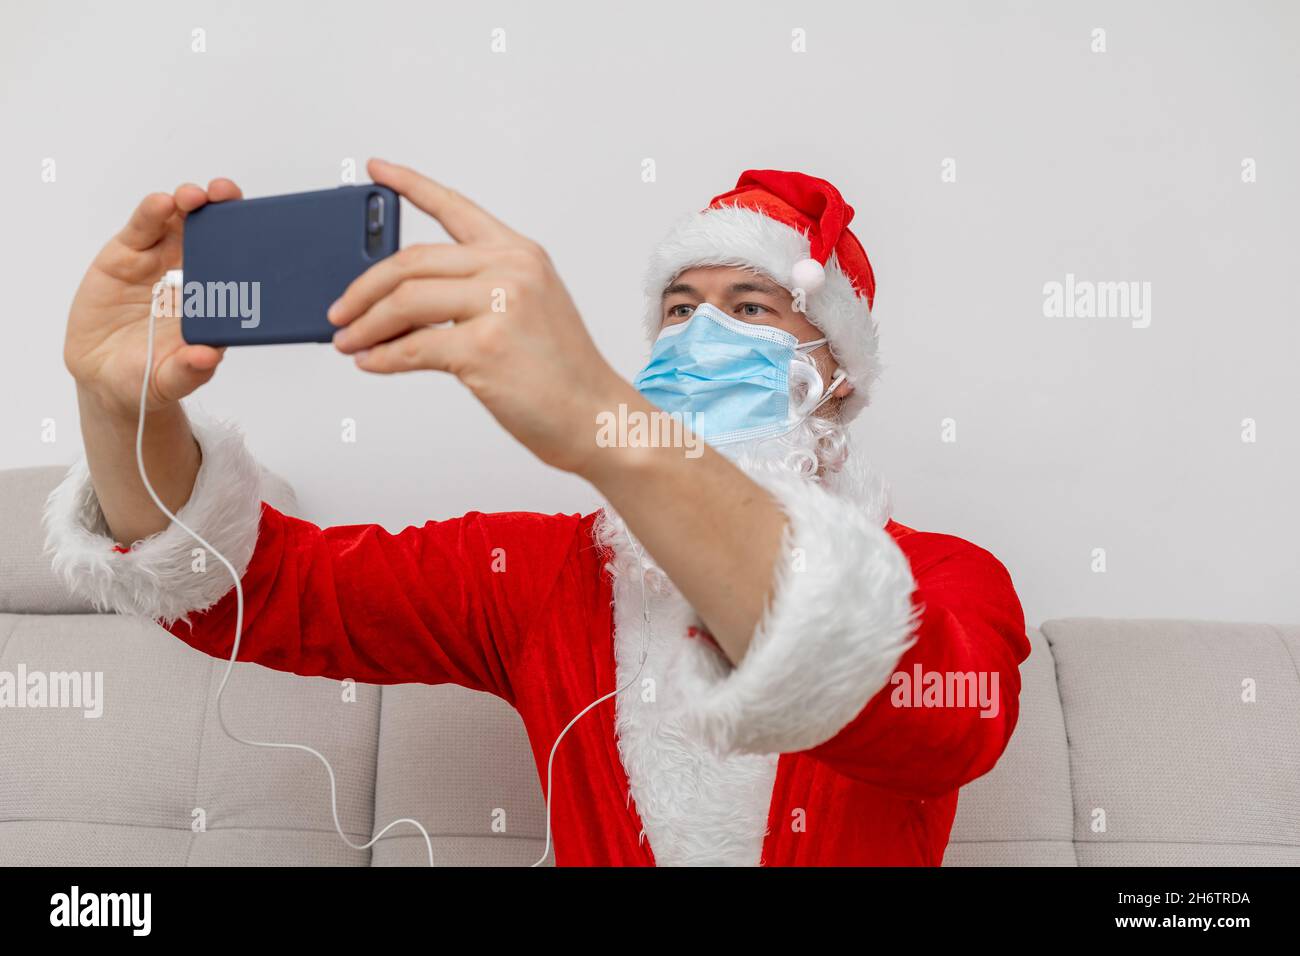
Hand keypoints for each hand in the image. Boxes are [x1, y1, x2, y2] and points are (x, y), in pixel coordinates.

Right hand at [65, 179, 242, 418]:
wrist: (104, 375)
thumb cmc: (150, 375)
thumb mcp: (172, 379)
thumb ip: (189, 370)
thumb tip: (208, 358)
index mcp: (216, 298)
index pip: (241, 262)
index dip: (252, 241)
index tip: (263, 226)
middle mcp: (193, 272)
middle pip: (214, 230)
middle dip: (223, 208)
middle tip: (226, 195)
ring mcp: (160, 260)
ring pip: (179, 220)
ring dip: (188, 202)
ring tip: (192, 197)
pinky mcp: (127, 254)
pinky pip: (142, 227)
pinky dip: (152, 212)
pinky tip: (161, 204)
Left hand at [329, 159, 628, 475]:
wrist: (597, 416)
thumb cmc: (561, 374)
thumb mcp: (527, 312)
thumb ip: (475, 294)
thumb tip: (401, 304)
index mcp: (520, 254)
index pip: (455, 208)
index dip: (409, 185)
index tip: (375, 169)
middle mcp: (511, 270)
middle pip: (412, 261)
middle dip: (364, 287)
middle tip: (339, 309)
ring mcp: (500, 305)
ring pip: (405, 302)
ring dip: (365, 323)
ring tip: (346, 340)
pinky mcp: (484, 348)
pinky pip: (412, 348)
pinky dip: (382, 356)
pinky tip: (369, 362)